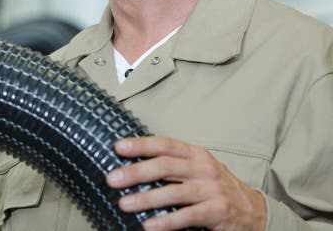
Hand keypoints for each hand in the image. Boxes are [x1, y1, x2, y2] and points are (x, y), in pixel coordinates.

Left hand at [106, 136, 265, 230]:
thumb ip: (174, 164)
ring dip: (146, 199)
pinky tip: (150, 225)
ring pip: (173, 192)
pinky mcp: (217, 212)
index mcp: (196, 154)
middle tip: (113, 179)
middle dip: (135, 172)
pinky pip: (187, 216)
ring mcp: (212, 190)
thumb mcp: (199, 168)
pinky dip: (167, 221)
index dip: (141, 144)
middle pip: (164, 166)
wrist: (255, 211)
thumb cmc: (217, 188)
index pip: (165, 145)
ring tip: (124, 203)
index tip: (118, 147)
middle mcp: (204, 168)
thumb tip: (134, 164)